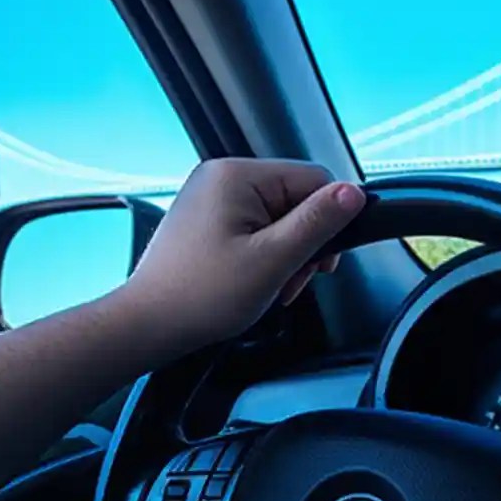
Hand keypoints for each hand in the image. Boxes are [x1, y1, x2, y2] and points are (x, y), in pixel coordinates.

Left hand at [118, 158, 364, 350]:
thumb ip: (317, 223)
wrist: (147, 325)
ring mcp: (211, 197)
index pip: (313, 180)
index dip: (327, 222)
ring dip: (284, 254)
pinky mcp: (207, 218)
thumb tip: (353, 194)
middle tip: (290, 280)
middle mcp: (222, 177)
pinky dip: (263, 255)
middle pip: (296, 199)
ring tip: (269, 285)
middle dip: (302, 244)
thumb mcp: (272, 260)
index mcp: (237, 175)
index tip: (320, 261)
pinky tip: (253, 280)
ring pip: (278, 217)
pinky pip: (254, 227)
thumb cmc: (198, 296)